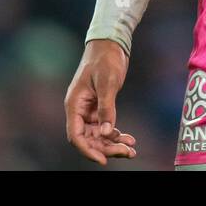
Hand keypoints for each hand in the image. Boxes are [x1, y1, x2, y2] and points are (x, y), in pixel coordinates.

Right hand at [64, 39, 138, 164]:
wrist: (111, 44)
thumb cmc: (105, 59)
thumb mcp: (107, 83)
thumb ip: (107, 108)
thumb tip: (107, 133)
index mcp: (74, 104)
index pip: (76, 135)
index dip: (88, 150)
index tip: (103, 160)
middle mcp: (80, 110)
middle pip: (89, 138)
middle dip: (106, 148)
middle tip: (127, 152)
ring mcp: (89, 110)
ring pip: (98, 135)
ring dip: (113, 144)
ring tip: (131, 150)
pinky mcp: (100, 107)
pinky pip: (106, 127)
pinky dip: (116, 134)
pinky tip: (129, 139)